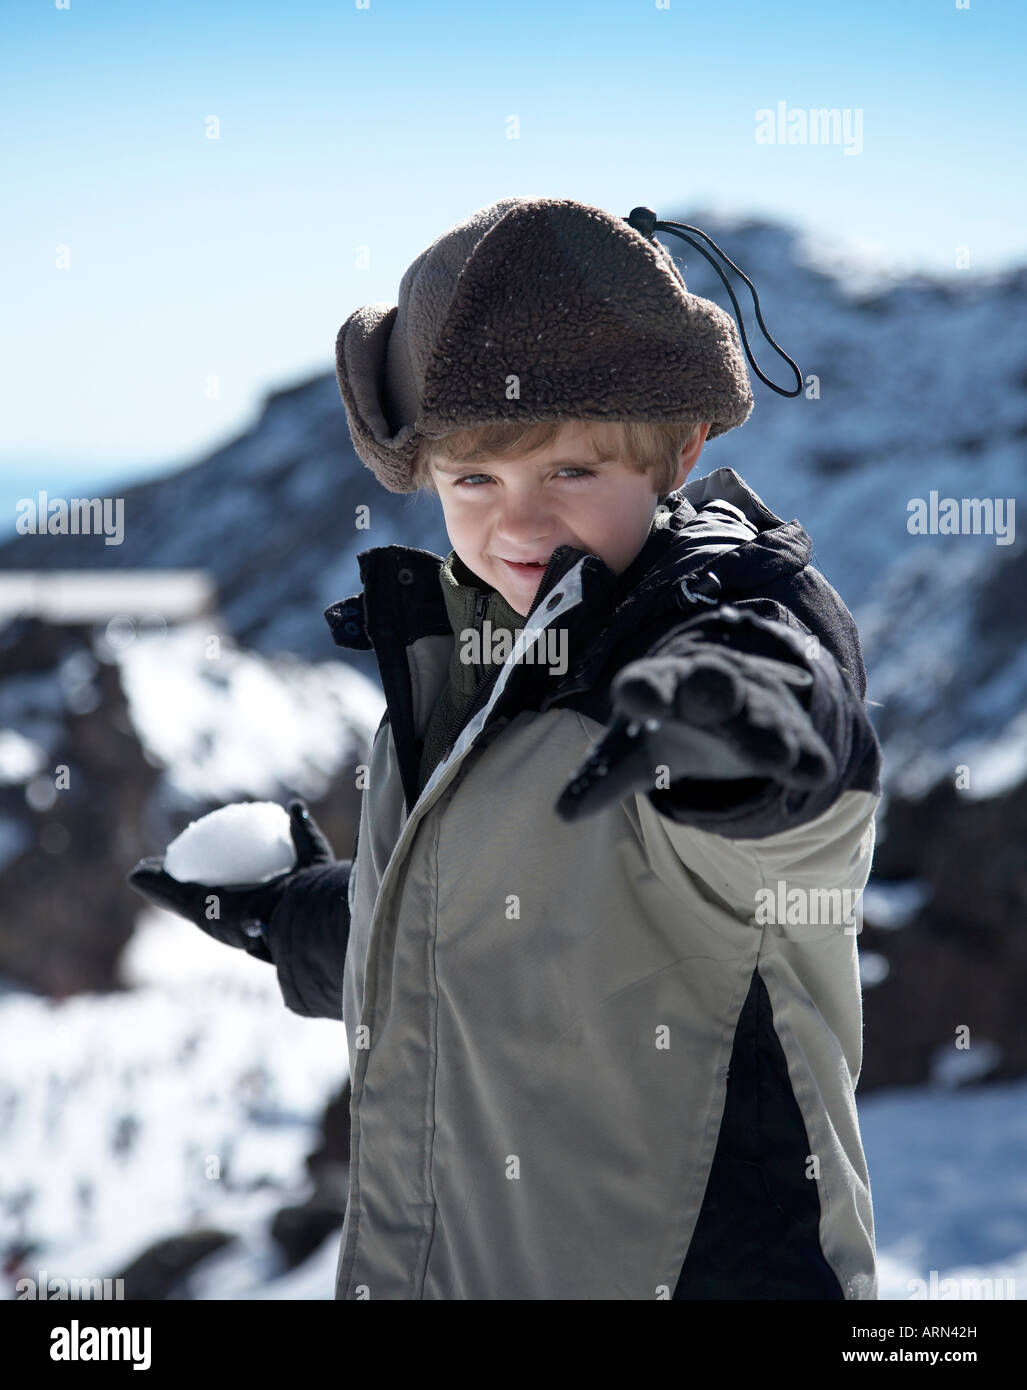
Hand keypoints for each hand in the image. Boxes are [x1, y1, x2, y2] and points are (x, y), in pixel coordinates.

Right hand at [127, 799, 335, 949]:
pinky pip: (175, 898)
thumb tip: (294, 806)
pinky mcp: (206, 914)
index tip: (190, 862)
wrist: (311, 909)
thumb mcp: (309, 852)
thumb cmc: (315, 888)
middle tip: (155, 868)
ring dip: (158, 885)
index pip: (221, 891)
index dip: (204, 879)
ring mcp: (216, 917)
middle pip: (193, 896)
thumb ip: (302, 831)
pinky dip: (155, 887)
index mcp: (254, 903)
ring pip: (179, 897)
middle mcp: (232, 914)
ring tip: (140, 871)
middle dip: (171, 885)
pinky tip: (136, 876)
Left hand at [554, 646, 835, 822]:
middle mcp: (709, 688)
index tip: (636, 696)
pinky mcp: (791, 732)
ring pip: (760, 715)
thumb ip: (599, 778)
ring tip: (773, 755)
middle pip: (710, 685)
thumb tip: (561, 813)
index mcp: (661, 685)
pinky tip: (813, 773)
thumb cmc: (667, 723)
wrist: (729, 692)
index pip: (648, 684)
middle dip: (711, 689)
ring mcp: (753, 707)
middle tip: (710, 694)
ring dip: (766, 730)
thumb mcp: (630, 749)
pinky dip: (808, 756)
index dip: (643, 690)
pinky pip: (802, 743)